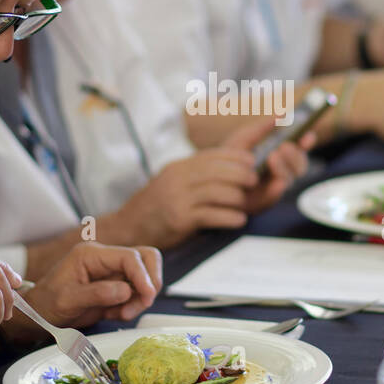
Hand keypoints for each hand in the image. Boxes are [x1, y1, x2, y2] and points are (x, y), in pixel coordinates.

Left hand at [27, 242, 162, 328]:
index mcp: (92, 255)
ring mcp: (112, 272)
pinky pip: (136, 292)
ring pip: (145, 276)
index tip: (147, 296)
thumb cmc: (47, 303)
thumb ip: (97, 294)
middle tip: (142, 303)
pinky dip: (132, 305)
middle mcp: (105, 259)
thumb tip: (125, 291)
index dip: (143, 275)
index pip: (129, 257)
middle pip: (145, 258)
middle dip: (149, 282)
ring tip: (121, 313)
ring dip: (141, 297)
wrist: (40, 314)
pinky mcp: (116, 286)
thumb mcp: (67, 300)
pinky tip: (114, 314)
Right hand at [109, 149, 260, 247]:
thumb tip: (227, 170)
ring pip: (216, 192)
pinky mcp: (178, 219)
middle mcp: (177, 178)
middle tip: (254, 181)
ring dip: (237, 197)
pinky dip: (229, 217)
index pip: (211, 155)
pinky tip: (239, 219)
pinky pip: (211, 215)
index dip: (234, 156)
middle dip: (240, 174)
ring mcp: (177, 198)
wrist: (129, 227)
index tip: (251, 160)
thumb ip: (195, 175)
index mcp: (178, 167)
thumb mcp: (172, 182)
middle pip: (217, 171)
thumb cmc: (157, 206)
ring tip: (246, 202)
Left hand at [223, 116, 313, 213]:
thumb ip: (261, 128)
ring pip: (290, 179)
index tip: (307, 134)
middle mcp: (280, 172)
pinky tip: (277, 182)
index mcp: (279, 155)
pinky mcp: (263, 201)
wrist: (208, 178)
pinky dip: (279, 188)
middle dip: (295, 155)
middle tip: (284, 146)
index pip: (299, 149)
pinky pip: (276, 196)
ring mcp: (272, 187)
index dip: (307, 142)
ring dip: (285, 168)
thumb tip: (282, 113)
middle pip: (300, 165)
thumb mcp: (243, 138)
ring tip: (273, 156)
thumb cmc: (227, 157)